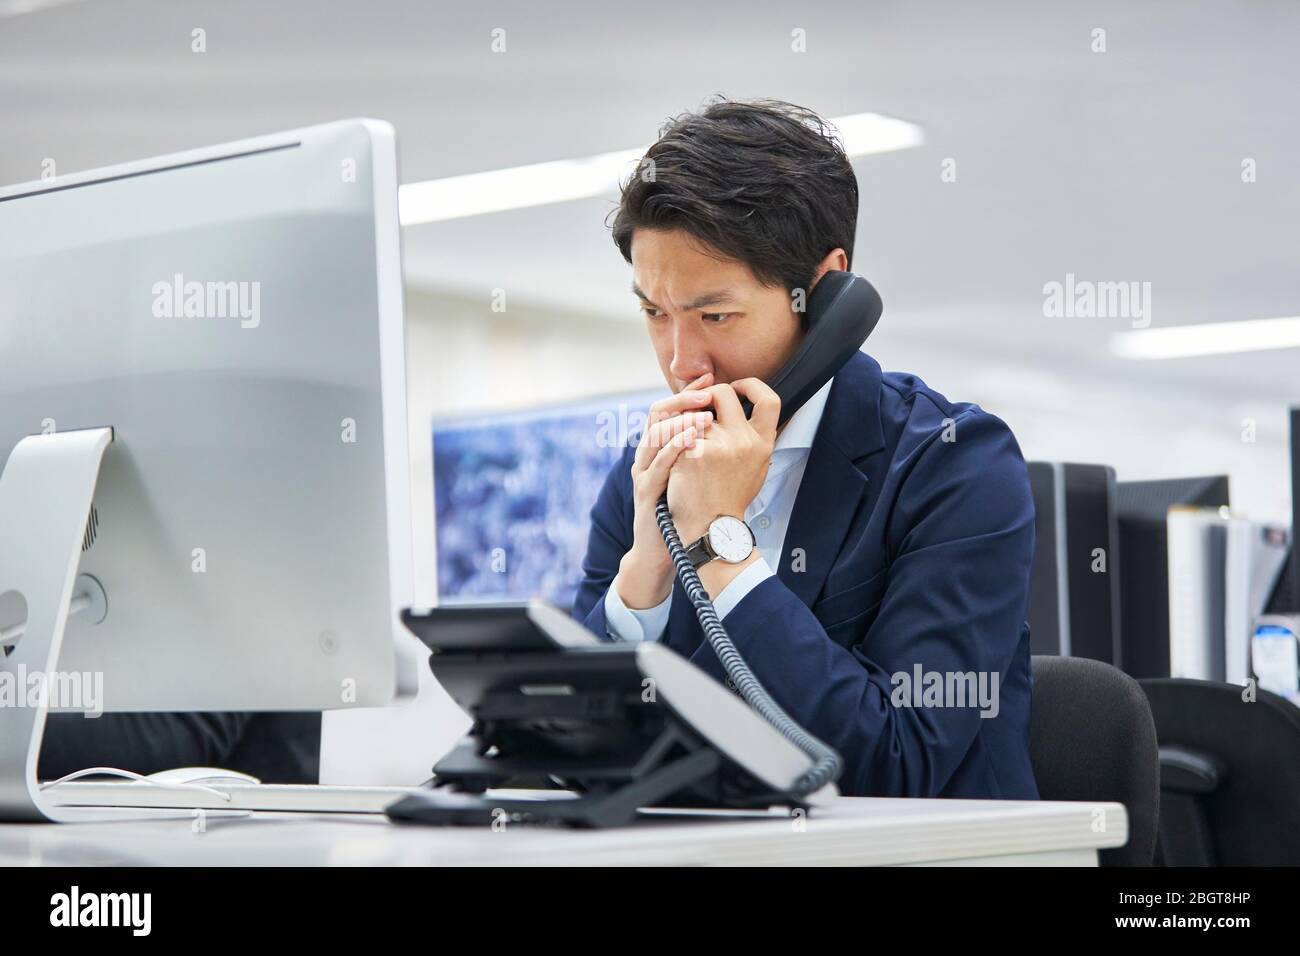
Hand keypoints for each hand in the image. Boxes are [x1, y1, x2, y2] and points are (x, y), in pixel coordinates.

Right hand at [615, 372, 717, 608]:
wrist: (670, 549)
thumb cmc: (685, 509)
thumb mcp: (694, 472)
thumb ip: (704, 447)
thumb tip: (730, 422)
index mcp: (659, 448)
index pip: (669, 407)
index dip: (688, 391)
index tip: (711, 378)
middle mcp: (648, 455)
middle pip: (657, 413)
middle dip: (684, 398)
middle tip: (709, 391)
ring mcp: (644, 472)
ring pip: (654, 434)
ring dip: (681, 419)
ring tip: (706, 413)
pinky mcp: (646, 491)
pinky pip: (658, 463)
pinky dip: (675, 446)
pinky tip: (694, 438)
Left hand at [665, 378, 779, 544]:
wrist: (710, 528)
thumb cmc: (730, 500)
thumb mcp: (756, 469)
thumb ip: (754, 441)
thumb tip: (748, 411)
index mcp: (763, 444)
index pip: (769, 399)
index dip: (751, 386)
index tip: (736, 388)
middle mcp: (744, 441)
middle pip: (724, 393)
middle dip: (706, 395)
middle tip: (699, 407)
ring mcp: (717, 445)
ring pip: (694, 411)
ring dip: (686, 419)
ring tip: (683, 436)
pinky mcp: (692, 453)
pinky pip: (678, 430)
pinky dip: (673, 437)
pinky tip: (674, 452)